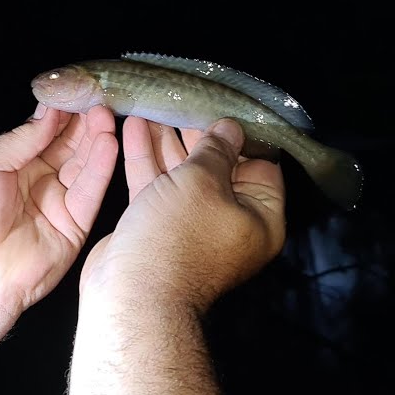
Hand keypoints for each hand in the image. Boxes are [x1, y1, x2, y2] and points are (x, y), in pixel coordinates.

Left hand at [0, 105, 117, 346]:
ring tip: (107, 113)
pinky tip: (108, 142)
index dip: (60, 112)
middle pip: (67, 147)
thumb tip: (48, 112)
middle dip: (83, 122)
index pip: (43, 133)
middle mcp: (36, 183)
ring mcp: (56, 206)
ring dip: (95, 139)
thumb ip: (21, 139)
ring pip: (83, 166)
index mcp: (10, 167)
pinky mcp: (74, 228)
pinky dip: (101, 168)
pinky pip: (90, 194)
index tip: (77, 89)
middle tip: (99, 97)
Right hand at [81, 117, 285, 313]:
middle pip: (217, 167)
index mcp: (260, 217)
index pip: (260, 164)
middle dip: (197, 133)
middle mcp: (229, 221)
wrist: (133, 295)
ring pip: (181, 174)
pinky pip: (156, 186)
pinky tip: (133, 126)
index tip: (222, 104)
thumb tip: (230, 128)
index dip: (242, 134)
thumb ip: (216, 149)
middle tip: (182, 99)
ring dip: (166, 141)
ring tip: (153, 105)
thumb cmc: (178, 237)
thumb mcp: (203, 182)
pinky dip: (146, 159)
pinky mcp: (156, 227)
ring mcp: (190, 225)